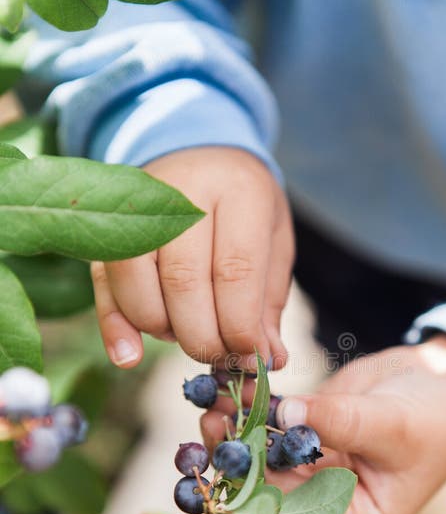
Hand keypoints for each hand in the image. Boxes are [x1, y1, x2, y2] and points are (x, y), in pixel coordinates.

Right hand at [91, 147, 293, 369]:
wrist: (199, 153)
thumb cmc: (244, 208)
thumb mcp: (272, 242)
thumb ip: (267, 302)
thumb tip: (267, 361)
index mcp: (239, 191)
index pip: (235, 269)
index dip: (240, 326)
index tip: (250, 359)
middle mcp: (184, 195)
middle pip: (184, 282)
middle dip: (203, 338)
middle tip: (219, 358)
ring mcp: (137, 210)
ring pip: (139, 286)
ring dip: (164, 330)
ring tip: (188, 333)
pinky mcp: (108, 231)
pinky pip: (104, 285)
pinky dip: (115, 327)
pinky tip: (129, 355)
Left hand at [202, 335, 445, 513]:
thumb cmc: (440, 416)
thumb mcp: (393, 423)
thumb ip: (337, 422)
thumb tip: (284, 415)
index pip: (296, 510)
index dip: (259, 483)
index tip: (230, 451)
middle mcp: (332, 500)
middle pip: (273, 482)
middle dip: (239, 454)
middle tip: (210, 420)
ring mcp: (320, 465)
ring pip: (268, 451)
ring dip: (239, 427)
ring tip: (209, 400)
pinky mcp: (315, 431)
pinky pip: (278, 422)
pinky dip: (257, 406)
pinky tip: (231, 385)